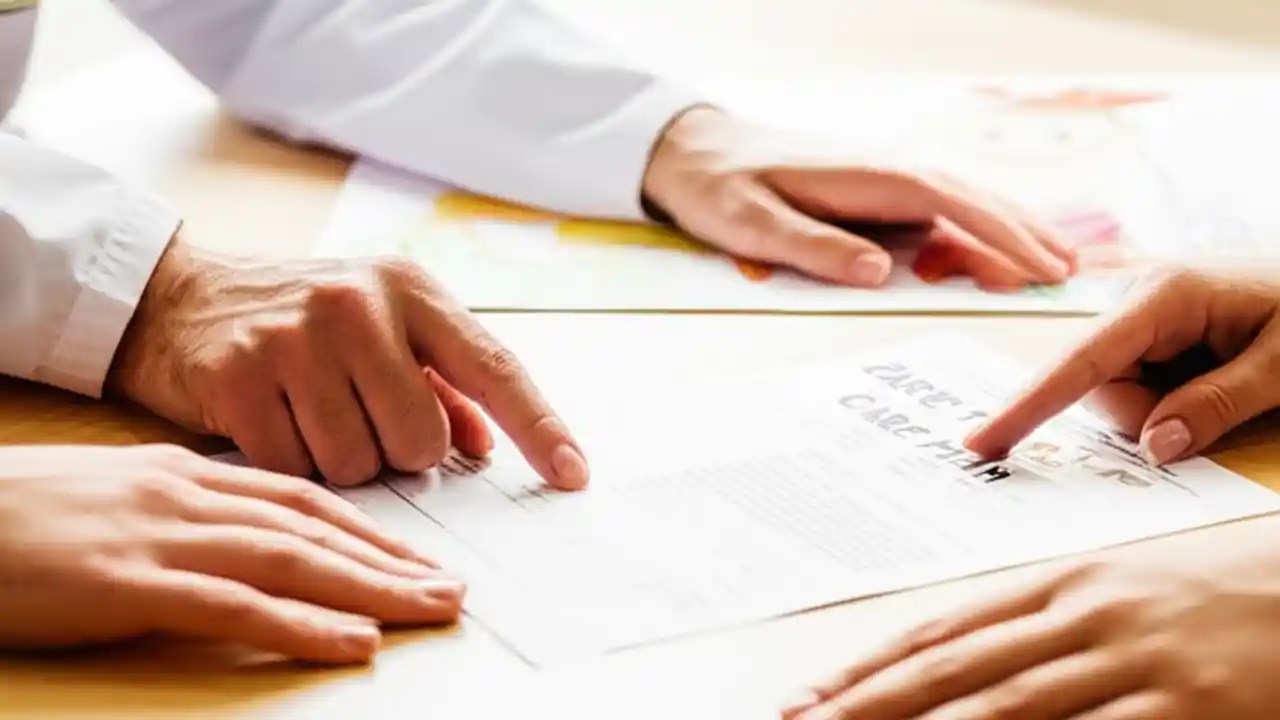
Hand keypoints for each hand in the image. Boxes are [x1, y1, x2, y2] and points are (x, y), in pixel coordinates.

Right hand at [0, 444, 462, 662]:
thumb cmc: (17, 513)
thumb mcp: (115, 497)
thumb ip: (183, 512)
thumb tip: (242, 537)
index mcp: (187, 475)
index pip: (302, 498)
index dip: (369, 528)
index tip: (417, 555)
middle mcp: (188, 497)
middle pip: (314, 528)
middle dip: (391, 561)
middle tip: (452, 589)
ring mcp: (161, 537)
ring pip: (292, 561)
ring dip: (371, 588)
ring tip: (429, 611)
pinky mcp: (128, 584)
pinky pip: (234, 608)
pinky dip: (301, 627)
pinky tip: (350, 642)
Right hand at [108, 239, 587, 488]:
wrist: (183, 294)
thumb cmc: (304, 316)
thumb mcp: (382, 324)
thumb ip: (442, 383)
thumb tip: (484, 445)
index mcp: (409, 288)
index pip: (494, 367)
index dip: (539, 427)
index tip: (573, 475)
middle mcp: (358, 306)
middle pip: (421, 442)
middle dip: (399, 451)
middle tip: (360, 415)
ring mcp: (295, 338)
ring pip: (359, 464)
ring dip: (342, 459)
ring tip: (312, 411)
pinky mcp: (239, 376)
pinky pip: (295, 468)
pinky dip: (291, 461)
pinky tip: (273, 417)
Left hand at [642, 108, 1075, 289]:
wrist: (694, 152)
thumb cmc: (721, 188)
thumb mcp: (753, 224)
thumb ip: (815, 247)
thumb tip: (881, 273)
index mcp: (867, 176)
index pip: (951, 204)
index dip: (1001, 235)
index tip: (1041, 266)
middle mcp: (886, 170)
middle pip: (971, 199)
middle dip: (1024, 234)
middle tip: (1071, 274)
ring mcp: (882, 179)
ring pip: (961, 204)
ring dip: (1007, 230)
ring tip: (1053, 266)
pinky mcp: (873, 192)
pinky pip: (935, 212)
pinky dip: (972, 230)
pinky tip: (990, 253)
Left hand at [781, 523, 1279, 719]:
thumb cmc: (1214, 590)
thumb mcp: (1119, 592)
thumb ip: (1041, 625)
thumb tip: (957, 666)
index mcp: (1062, 584)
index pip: (943, 631)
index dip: (870, 665)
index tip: (811, 694)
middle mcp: (1085, 615)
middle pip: (957, 670)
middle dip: (869, 702)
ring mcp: (1136, 660)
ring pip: (1008, 707)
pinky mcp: (1189, 705)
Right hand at [966, 267, 1279, 465]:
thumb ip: (1217, 406)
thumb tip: (1153, 447)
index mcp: (1164, 294)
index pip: (1082, 361)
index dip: (1029, 406)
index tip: (982, 441)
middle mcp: (1140, 297)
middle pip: (1101, 386)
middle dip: (1150, 416)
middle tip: (1229, 404)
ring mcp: (1144, 311)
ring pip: (1118, 391)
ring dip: (1165, 408)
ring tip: (1232, 380)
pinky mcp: (1155, 326)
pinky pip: (1139, 382)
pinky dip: (1170, 397)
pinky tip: (1213, 375)